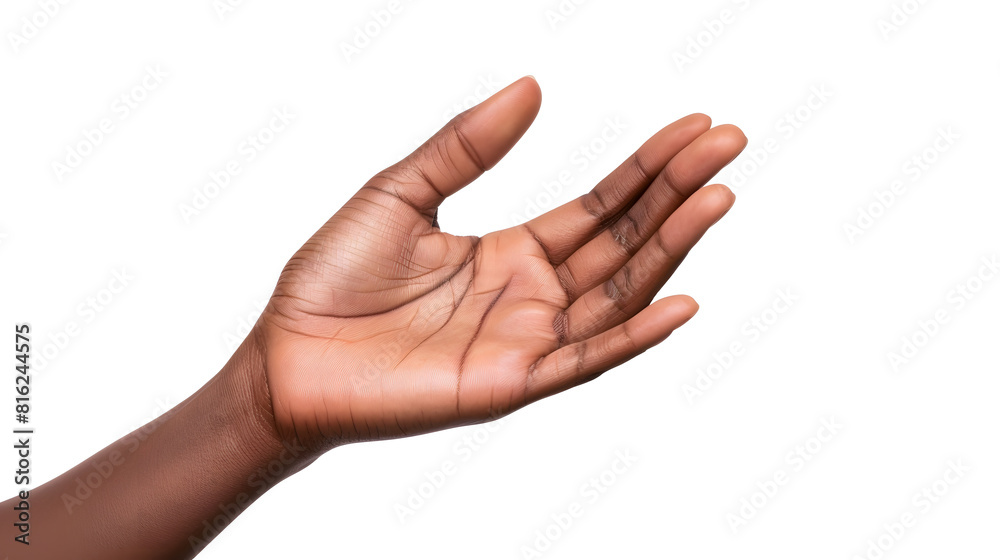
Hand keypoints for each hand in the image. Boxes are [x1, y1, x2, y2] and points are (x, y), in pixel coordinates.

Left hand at [255, 77, 746, 448]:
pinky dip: (636, 335)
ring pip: (619, 293)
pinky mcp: (510, 383)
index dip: (648, 168)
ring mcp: (527, 341)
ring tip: (717, 195)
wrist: (286, 355)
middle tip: (728, 142)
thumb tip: (532, 87)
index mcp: (511, 252)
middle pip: (623, 241)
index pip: (598, 206)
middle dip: (677, 192)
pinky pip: (585, 359)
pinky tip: (681, 300)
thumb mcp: (401, 194)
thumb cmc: (332, 278)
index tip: (696, 128)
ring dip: (671, 248)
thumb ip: (465, 147)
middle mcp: (532, 296)